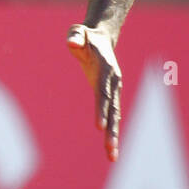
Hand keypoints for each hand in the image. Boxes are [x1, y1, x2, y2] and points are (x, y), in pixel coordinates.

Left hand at [66, 23, 121, 161]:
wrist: (101, 38)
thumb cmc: (85, 37)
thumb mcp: (78, 32)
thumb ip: (76, 36)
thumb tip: (72, 42)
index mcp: (106, 71)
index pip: (103, 93)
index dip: (101, 109)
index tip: (98, 126)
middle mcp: (114, 83)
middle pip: (113, 109)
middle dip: (111, 130)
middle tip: (109, 149)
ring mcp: (115, 90)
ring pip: (115, 116)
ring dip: (113, 137)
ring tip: (112, 156)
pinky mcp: (112, 96)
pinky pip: (113, 116)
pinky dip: (112, 132)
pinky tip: (111, 150)